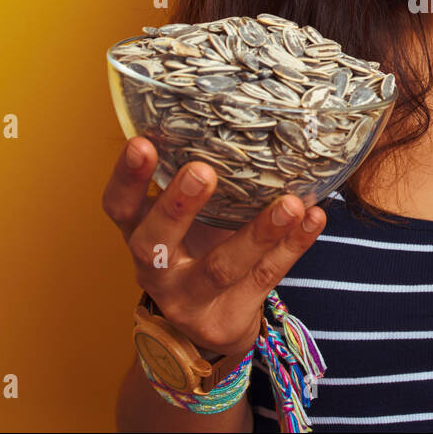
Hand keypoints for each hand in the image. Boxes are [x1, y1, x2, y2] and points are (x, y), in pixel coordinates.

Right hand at [101, 136, 326, 356]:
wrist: (208, 326)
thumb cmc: (196, 250)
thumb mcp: (186, 218)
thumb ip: (196, 179)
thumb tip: (236, 107)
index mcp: (140, 234)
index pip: (119, 206)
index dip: (127, 178)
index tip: (141, 143)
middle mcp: (157, 270)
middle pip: (156, 243)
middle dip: (178, 207)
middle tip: (201, 171)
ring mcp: (192, 298)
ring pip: (220, 268)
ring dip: (257, 233)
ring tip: (289, 203)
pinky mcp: (231, 315)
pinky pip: (266, 277)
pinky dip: (293, 246)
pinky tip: (313, 217)